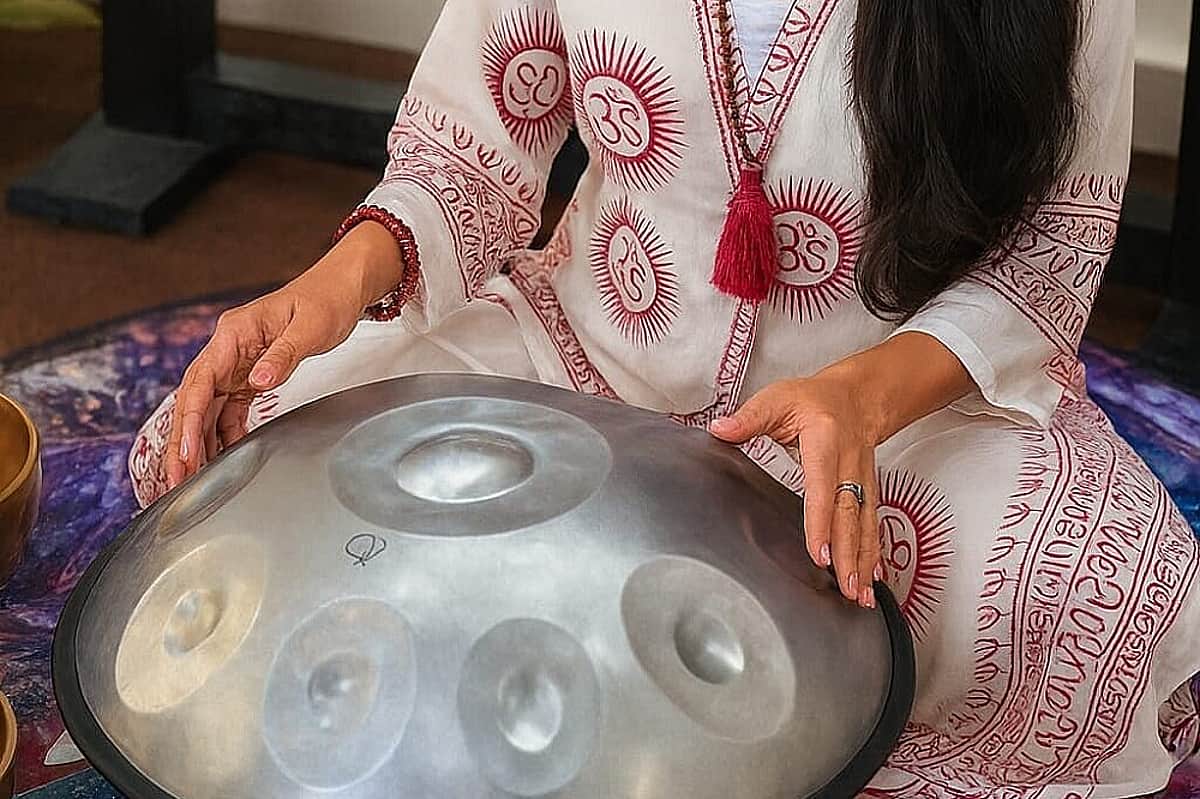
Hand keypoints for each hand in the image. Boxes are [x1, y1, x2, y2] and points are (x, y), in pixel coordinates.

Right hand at [166, 220, 403, 487]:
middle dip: (182, 442)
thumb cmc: (326, 300)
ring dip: (199, 443)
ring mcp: (236, 364)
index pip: (199, 383)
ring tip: (190, 479)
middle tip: (175, 481)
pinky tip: (221, 458)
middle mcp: (227, 350)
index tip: (185, 452)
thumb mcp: (310, 328)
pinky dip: (223, 434)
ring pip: (207, 409)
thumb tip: (258, 383)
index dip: (187, 420)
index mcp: (232, 335)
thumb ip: (283, 356)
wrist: (342, 288)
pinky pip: (228, 409)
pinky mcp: (250, 376)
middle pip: (194, 401)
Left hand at [709, 366, 884, 608]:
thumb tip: (721, 429)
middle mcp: (850, 464)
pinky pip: (872, 524)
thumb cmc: (816, 399)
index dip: (821, 522)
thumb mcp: (778, 398)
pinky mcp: (868, 491)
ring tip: (859, 593)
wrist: (858, 396)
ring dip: (864, 561)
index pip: (823, 488)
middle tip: (845, 587)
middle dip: (849, 554)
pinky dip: (873, 554)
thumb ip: (750, 417)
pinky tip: (872, 578)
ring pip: (866, 524)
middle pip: (849, 514)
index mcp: (827, 441)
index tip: (820, 554)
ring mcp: (863, 479)